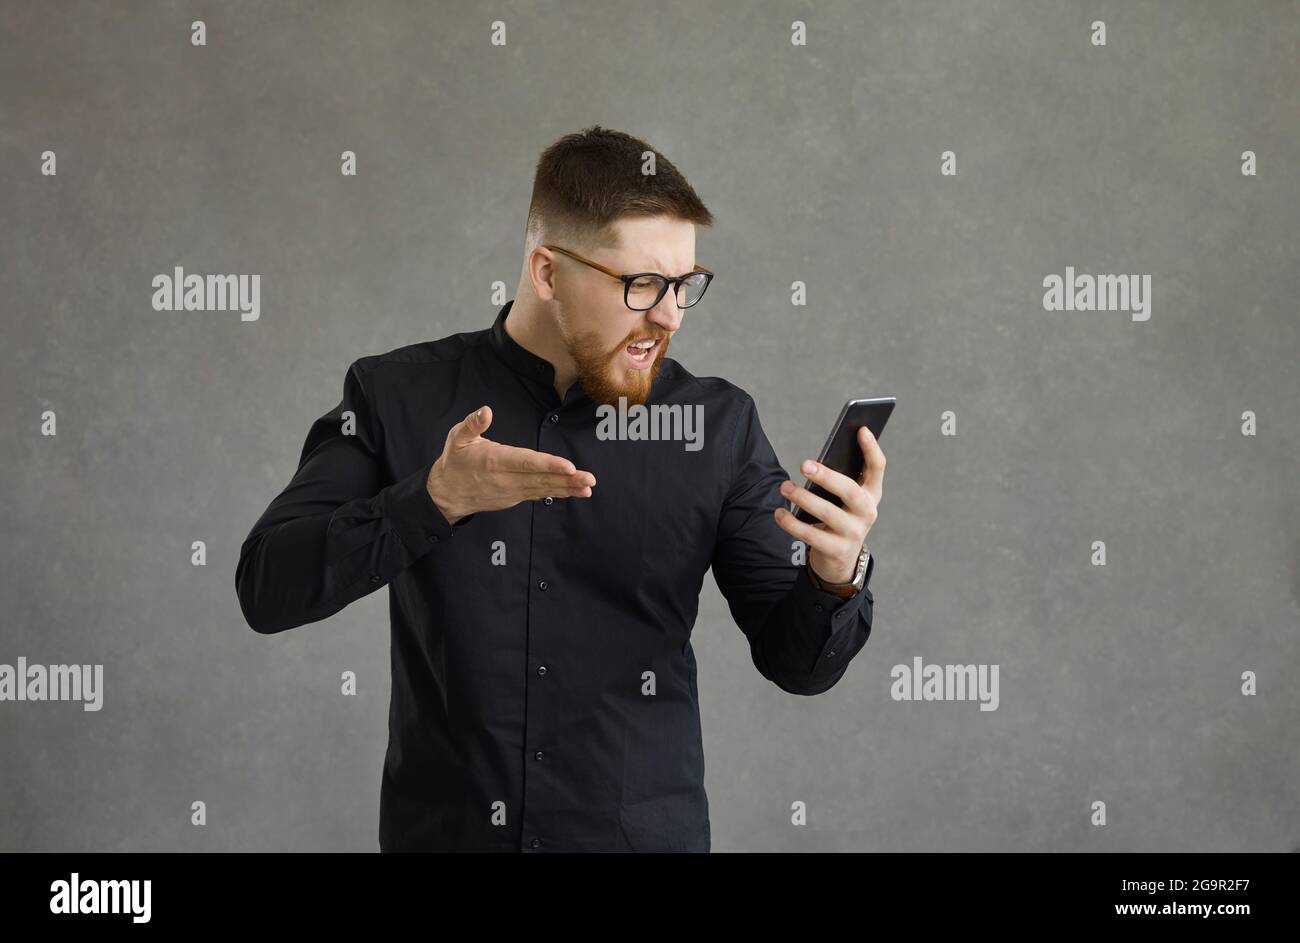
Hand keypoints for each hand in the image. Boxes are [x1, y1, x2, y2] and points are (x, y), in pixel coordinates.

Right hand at [425, 405, 595, 523]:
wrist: (447, 494)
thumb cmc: (455, 461)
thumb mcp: (457, 437)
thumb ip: (473, 424)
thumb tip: (486, 410)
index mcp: (495, 461)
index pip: (525, 462)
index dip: (548, 464)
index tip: (568, 466)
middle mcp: (506, 478)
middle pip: (541, 479)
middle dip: (567, 479)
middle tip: (589, 479)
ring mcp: (512, 490)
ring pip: (543, 489)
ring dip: (567, 488)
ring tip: (588, 487)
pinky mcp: (515, 497)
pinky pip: (540, 495)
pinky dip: (558, 493)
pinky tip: (575, 492)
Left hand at [774, 425, 884, 582]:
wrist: (840, 558)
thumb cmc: (839, 517)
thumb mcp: (844, 499)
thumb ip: (837, 480)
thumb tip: (814, 462)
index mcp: (871, 493)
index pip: (877, 468)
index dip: (872, 449)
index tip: (861, 430)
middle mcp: (868, 512)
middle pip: (850, 491)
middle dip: (827, 477)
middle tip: (804, 464)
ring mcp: (854, 533)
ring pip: (829, 513)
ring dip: (804, 499)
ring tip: (785, 487)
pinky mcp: (837, 550)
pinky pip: (812, 535)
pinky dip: (792, 524)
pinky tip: (779, 513)